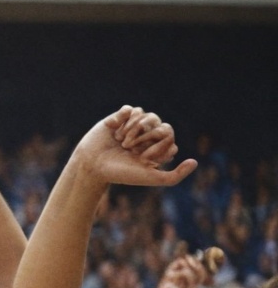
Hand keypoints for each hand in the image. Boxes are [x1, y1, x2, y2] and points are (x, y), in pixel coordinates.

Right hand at [68, 107, 195, 187]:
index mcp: (157, 146)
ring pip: (144, 115)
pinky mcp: (119, 118)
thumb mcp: (151, 178)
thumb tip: (195, 162)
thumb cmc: (120, 173)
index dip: (156, 145)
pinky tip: (113, 130)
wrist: (92, 166)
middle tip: (128, 148)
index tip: (143, 157)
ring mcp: (133, 125)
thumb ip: (175, 176)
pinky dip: (123, 120)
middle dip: (143, 136)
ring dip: (132, 129)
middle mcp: (147, 134)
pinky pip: (130, 109)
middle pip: (157, 123)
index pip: (168, 134)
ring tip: (120, 141)